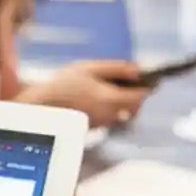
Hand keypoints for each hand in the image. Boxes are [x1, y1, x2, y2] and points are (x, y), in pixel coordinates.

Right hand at [28, 61, 150, 127]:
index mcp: (111, 100)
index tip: (154, 78)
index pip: (141, 96)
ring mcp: (103, 123)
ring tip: (107, 82)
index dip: (149, 86)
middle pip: (135, 105)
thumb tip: (138, 70)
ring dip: (121, 97)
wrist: (40, 106)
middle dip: (135, 92)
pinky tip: (97, 92)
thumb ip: (116, 68)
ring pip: (123, 110)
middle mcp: (110, 115)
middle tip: (129, 77)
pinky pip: (111, 114)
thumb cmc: (64, 84)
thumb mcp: (89, 68)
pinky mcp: (95, 126)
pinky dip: (110, 104)